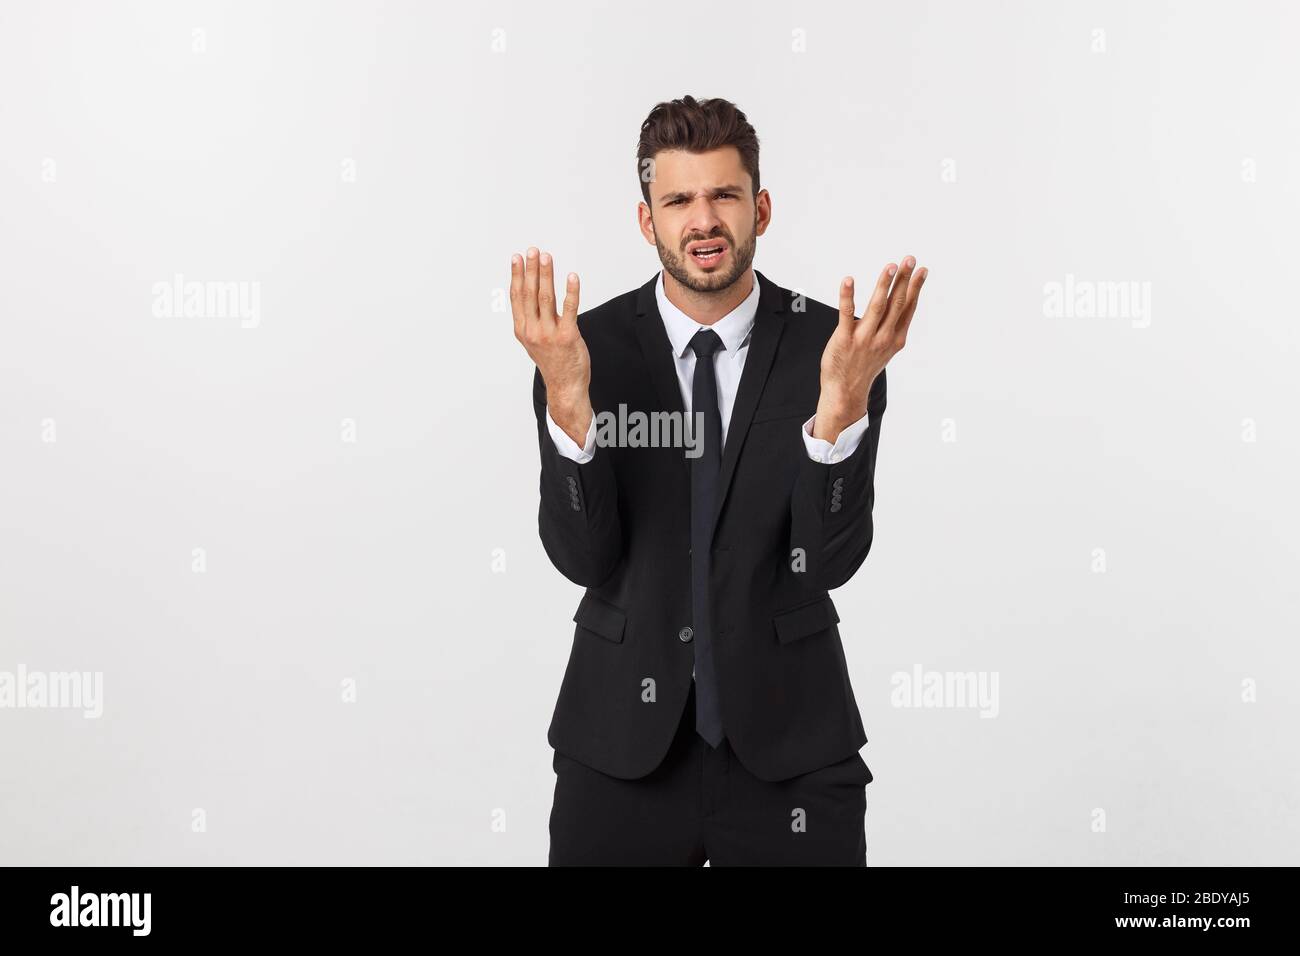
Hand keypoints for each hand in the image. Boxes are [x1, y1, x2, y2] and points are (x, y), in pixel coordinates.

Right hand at [510, 247, 591, 444]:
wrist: (565, 386)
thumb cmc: (552, 361)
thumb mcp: (533, 340)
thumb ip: (531, 319)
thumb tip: (530, 293)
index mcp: (522, 329)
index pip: (517, 296)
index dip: (517, 275)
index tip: (518, 257)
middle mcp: (532, 330)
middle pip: (530, 293)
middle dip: (531, 269)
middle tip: (533, 251)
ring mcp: (549, 334)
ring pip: (546, 298)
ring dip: (546, 275)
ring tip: (547, 257)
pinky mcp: (568, 336)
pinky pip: (570, 309)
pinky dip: (571, 291)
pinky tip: (572, 277)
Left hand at [814, 255, 927, 440]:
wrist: (845, 392)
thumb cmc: (864, 366)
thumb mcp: (886, 348)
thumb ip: (893, 326)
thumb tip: (903, 303)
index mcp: (895, 338)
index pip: (908, 308)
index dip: (916, 287)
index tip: (922, 269)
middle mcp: (883, 337)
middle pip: (897, 303)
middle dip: (905, 280)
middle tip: (910, 259)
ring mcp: (864, 338)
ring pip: (877, 306)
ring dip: (884, 285)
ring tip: (891, 266)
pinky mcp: (844, 339)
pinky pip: (846, 314)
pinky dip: (848, 295)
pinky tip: (849, 280)